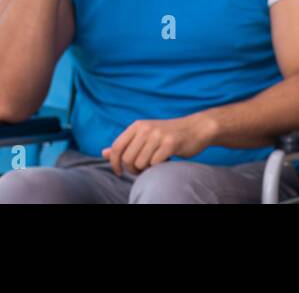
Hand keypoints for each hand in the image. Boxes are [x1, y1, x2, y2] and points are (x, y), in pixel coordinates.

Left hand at [102, 114, 217, 175]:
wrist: (195, 129)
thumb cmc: (167, 135)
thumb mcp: (144, 136)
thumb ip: (125, 144)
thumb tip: (104, 153)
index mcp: (137, 126)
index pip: (117, 147)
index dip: (114, 163)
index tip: (119, 172)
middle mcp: (146, 128)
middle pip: (127, 158)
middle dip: (132, 169)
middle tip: (142, 168)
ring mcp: (158, 135)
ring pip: (140, 163)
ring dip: (145, 169)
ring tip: (154, 164)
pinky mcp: (170, 143)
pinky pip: (155, 164)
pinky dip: (157, 167)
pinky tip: (164, 162)